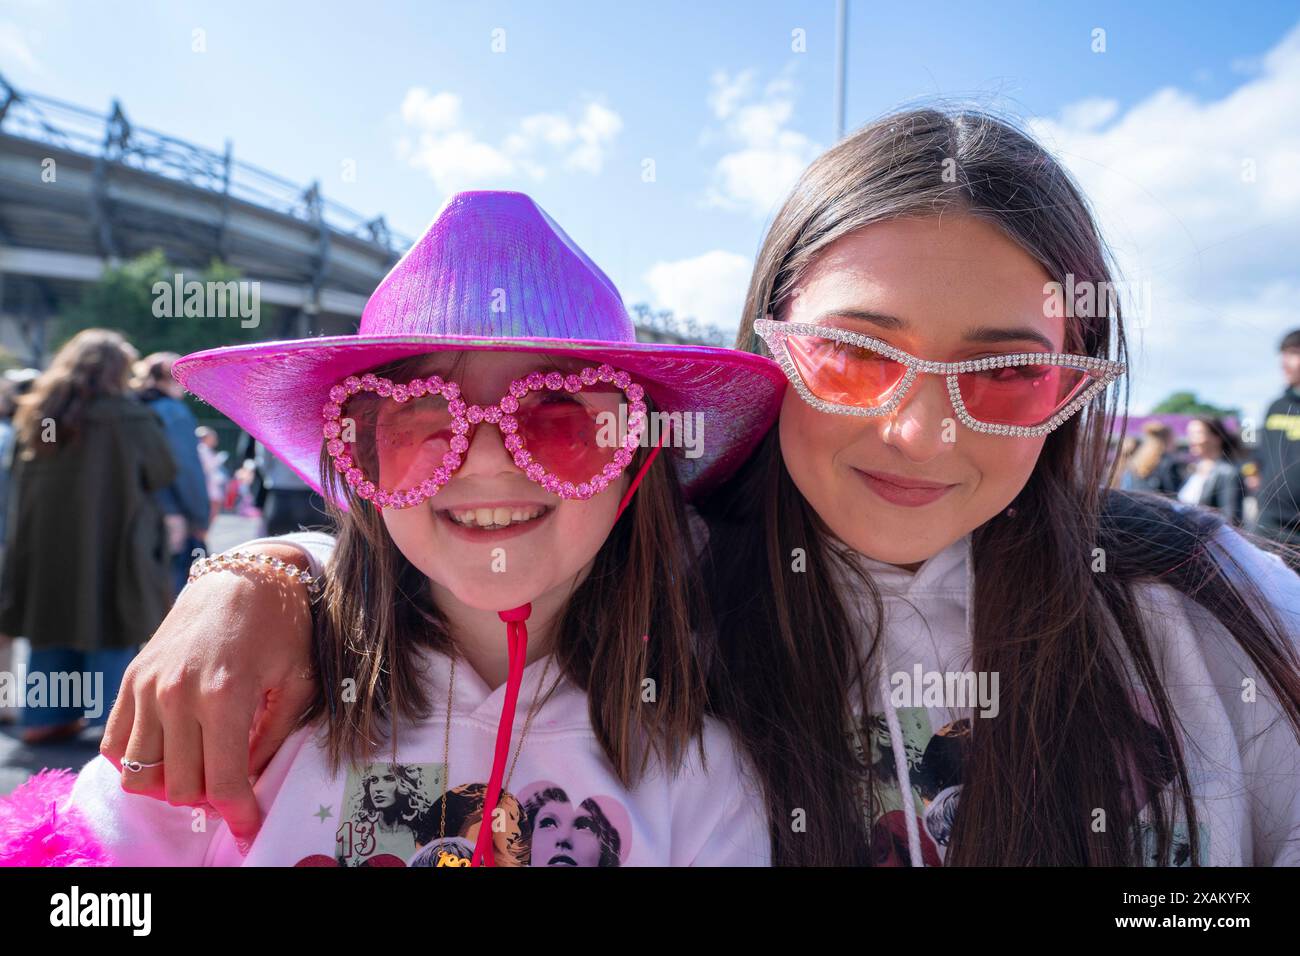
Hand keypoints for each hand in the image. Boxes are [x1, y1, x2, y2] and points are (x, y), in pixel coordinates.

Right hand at [100, 543, 317, 847]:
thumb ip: (273, 738)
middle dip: (210, 799)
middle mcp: (176, 693)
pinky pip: (117, 747)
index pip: (222, 783)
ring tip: (203, 767)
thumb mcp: (298, 681)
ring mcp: (146, 687)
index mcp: (224, 695)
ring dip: (172, 784)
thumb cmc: (282, 627)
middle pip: (181, 787)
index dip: (238, 816)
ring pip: (142, 775)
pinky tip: (173, 750)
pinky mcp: (130, 680)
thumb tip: (250, 783)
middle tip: (233, 787)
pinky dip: (139, 762)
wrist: (245, 576)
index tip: (249, 827)